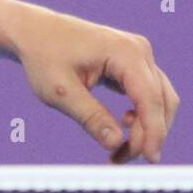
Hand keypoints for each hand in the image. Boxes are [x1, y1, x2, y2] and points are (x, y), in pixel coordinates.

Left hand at [4, 4, 178, 162]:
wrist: (32, 32)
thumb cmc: (42, 57)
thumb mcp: (60, 91)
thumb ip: (89, 116)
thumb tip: (115, 143)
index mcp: (124, 52)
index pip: (150, 98)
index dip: (154, 131)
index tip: (148, 159)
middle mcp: (138, 50)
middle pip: (160, 100)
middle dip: (148, 134)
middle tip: (121, 159)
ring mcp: (138, 54)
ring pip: (158, 98)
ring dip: (146, 127)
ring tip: (120, 152)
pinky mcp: (132, 63)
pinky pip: (147, 93)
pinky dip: (140, 114)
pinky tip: (122, 127)